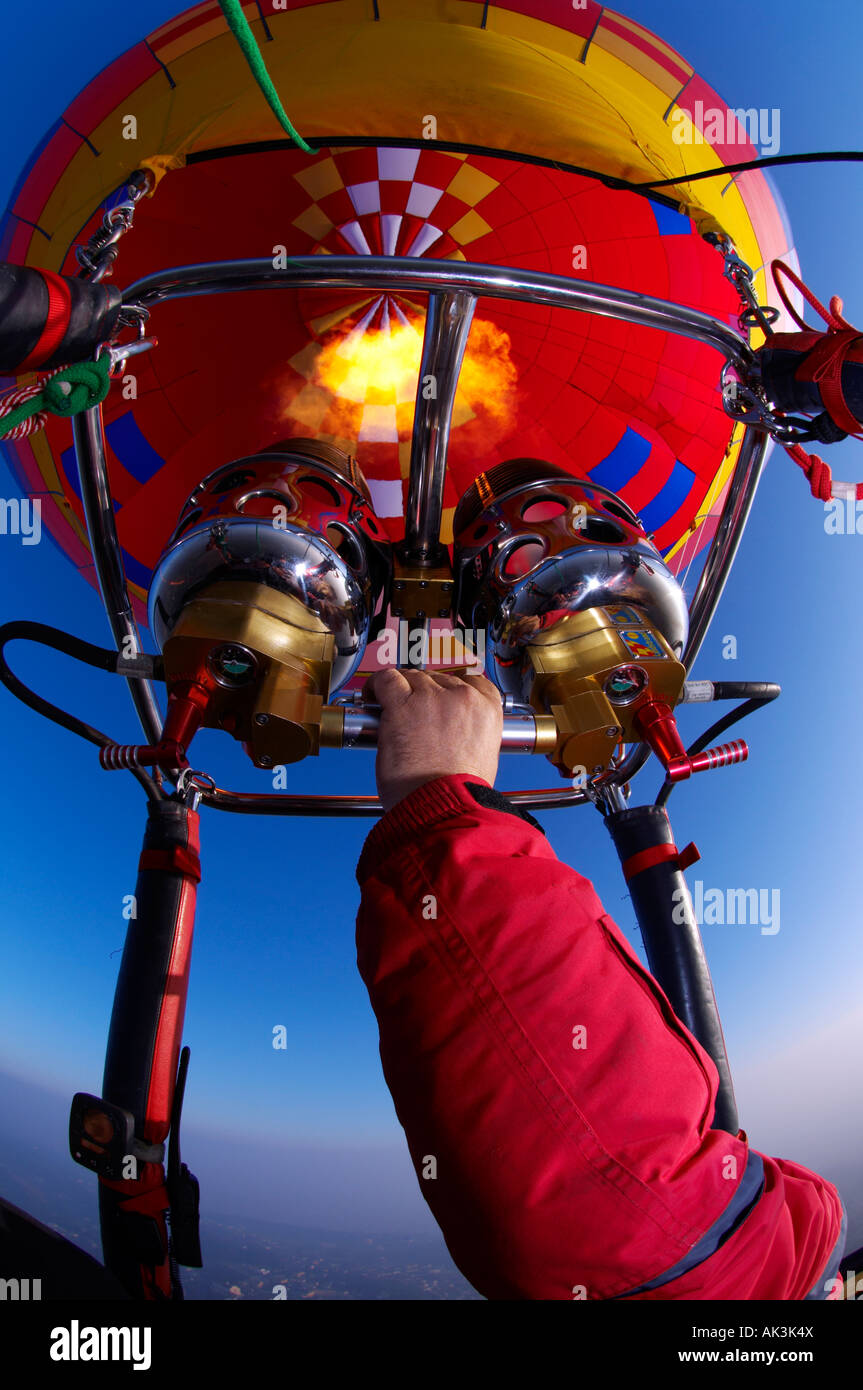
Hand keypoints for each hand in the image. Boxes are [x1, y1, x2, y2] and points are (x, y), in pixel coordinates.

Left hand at [363, 668, 502, 811]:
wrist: (444, 807)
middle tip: (411, 711)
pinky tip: (373, 695)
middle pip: (437, 679)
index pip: (472, 681)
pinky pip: (386, 679)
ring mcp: (431, 698)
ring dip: (401, 688)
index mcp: (487, 710)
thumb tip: (453, 730)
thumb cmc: (458, 792)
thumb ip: (469, 733)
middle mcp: (462, 698)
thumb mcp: (482, 756)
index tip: (439, 697)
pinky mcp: (402, 705)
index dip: (450, 689)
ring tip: (390, 704)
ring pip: (412, 677)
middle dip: (423, 693)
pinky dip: (377, 684)